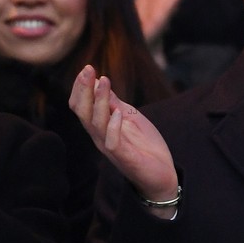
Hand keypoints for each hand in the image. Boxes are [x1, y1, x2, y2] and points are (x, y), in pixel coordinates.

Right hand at [70, 65, 176, 216]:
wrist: (163, 174)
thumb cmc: (145, 146)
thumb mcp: (131, 117)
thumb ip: (115, 103)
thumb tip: (100, 81)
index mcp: (100, 127)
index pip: (80, 107)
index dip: (80, 88)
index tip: (87, 68)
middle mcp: (100, 137)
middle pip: (82, 113)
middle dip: (83, 89)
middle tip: (88, 69)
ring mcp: (110, 148)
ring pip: (95, 124)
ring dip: (99, 101)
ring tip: (104, 81)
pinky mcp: (124, 158)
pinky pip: (112, 142)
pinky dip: (113, 126)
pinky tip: (118, 112)